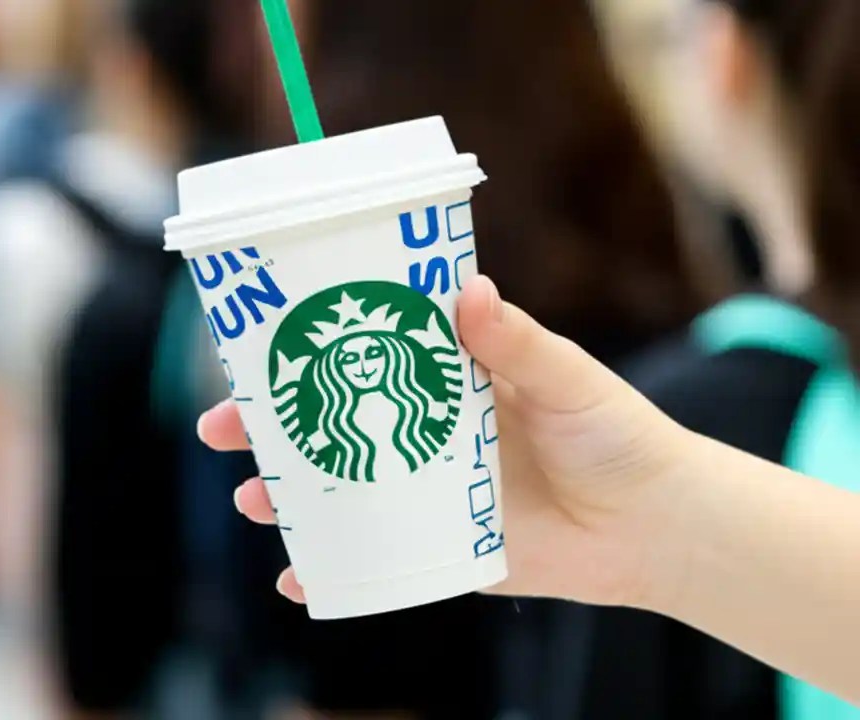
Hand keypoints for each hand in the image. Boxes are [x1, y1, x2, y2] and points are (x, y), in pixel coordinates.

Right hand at [201, 276, 696, 609]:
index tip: (254, 341)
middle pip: (327, 424)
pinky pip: (375, 557)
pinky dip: (332, 570)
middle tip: (219, 428)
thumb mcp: (568, 380)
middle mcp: (422, 431)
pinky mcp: (441, 546)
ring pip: (338, 490)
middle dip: (267, 428)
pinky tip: (296, 580)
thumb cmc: (616, 435)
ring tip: (252, 500)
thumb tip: (468, 289)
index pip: (360, 354)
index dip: (305, 349)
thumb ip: (517, 342)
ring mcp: (425, 491)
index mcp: (444, 378)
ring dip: (287, 496)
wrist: (656, 527)